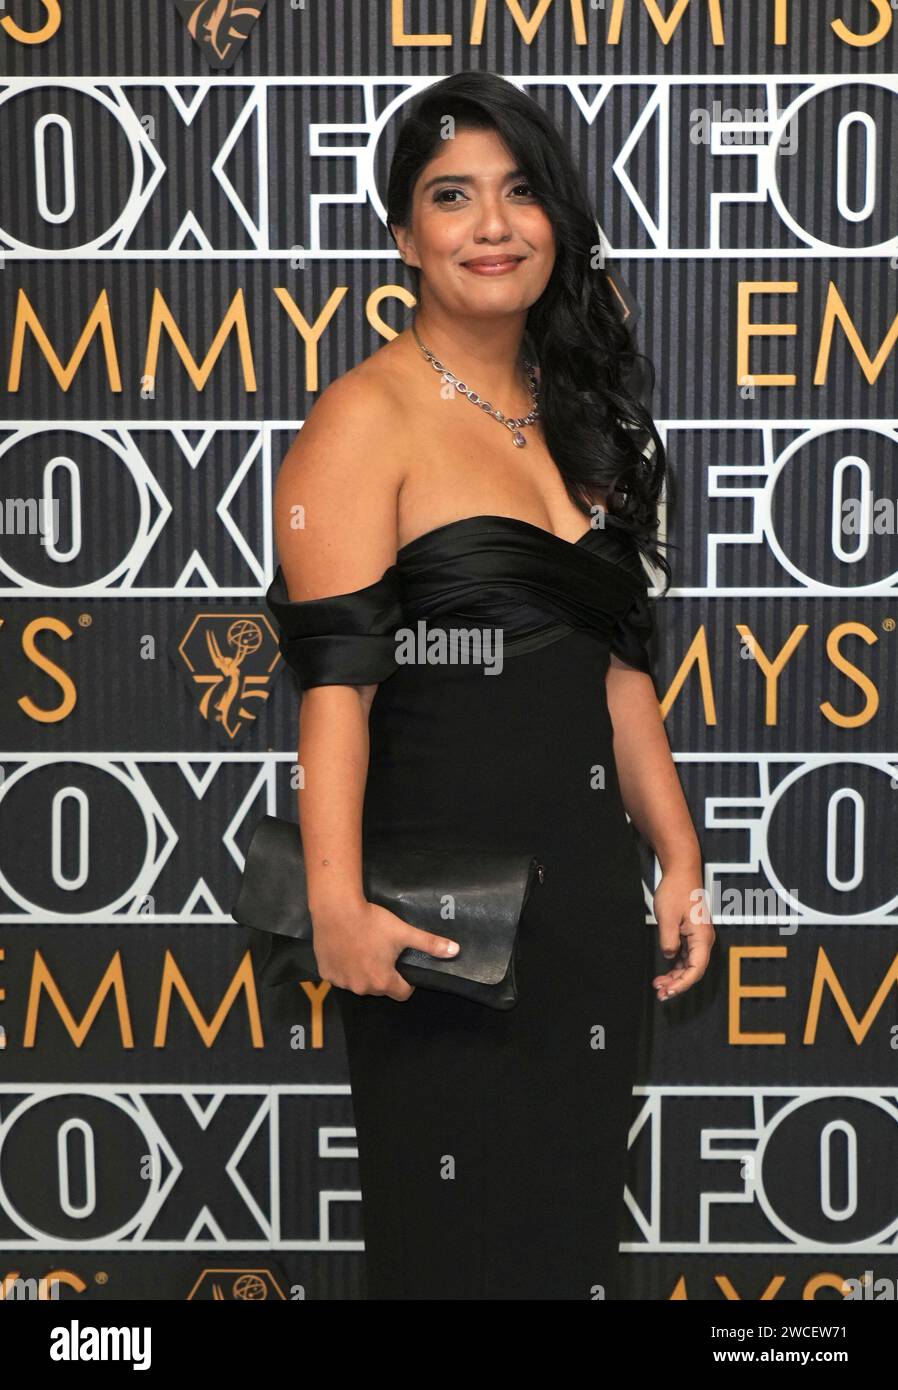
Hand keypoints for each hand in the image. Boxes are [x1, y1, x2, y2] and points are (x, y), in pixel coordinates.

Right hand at [311, 899, 460, 1001]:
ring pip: (358, 983)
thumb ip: (430, 944)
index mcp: (382, 981)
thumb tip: (456, 951)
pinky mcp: (326, 974)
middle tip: (382, 952)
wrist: (336, 910)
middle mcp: (362, 988)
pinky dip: (344, 968)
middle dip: (383, 975)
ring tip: (363, 950)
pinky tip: (346, 951)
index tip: (402, 964)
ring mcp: (342, 983)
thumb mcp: (403, 932)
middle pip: (379, 988)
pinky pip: (340, 977)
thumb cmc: (372, 922)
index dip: (406, 980)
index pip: (402, 992)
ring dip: (362, 972)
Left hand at [651, 866, 714, 1002]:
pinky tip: (664, 974)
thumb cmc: (677, 891)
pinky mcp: (691, 936)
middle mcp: (703, 941)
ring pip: (688, 966)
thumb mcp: (667, 917)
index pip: (696, 969)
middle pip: (693, 971)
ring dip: (675, 978)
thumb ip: (668, 940)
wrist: (681, 873)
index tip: (669, 991)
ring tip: (658, 986)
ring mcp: (697, 939)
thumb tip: (669, 956)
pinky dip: (675, 967)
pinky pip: (685, 958)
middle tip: (660, 994)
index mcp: (702, 937)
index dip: (682, 984)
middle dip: (677, 985)